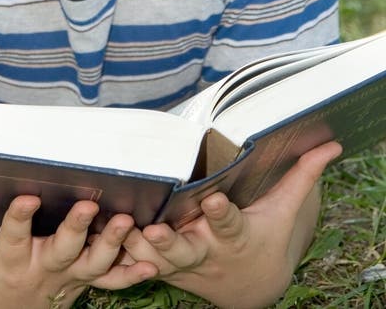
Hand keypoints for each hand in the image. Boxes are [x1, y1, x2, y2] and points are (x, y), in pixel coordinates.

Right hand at [0, 196, 157, 308]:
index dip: (19, 218)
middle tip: (91, 206)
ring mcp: (68, 279)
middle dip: (76, 229)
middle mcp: (42, 270)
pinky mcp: (86, 283)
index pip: (11, 238)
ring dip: (111, 244)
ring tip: (127, 222)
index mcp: (9, 262)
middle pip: (61, 250)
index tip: (27, 196)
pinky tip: (152, 262)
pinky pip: (112, 281)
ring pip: (93, 263)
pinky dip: (131, 273)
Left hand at [121, 140, 341, 308]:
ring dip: (135, 246)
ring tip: (120, 228)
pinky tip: (98, 237)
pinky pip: (136, 265)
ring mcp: (180, 263)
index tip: (215, 201)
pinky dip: (118, 256)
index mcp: (234, 235)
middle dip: (171, 241)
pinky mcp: (161, 267)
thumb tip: (333, 145)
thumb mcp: (282, 210)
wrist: (248, 286)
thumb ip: (302, 176)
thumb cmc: (264, 236)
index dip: (221, 214)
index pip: (228, 224)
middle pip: (185, 248)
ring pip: (154, 258)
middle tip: (156, 230)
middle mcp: (205, 251)